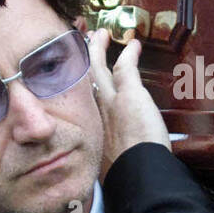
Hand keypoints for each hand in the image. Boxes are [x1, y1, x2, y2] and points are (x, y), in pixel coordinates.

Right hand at [87, 28, 170, 176]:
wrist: (135, 175)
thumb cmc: (127, 177)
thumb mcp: (108, 168)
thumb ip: (109, 159)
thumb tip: (114, 167)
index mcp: (91, 131)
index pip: (81, 104)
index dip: (79, 90)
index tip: (78, 82)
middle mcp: (94, 114)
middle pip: (82, 81)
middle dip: (81, 62)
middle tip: (81, 45)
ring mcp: (110, 102)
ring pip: (98, 69)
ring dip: (98, 50)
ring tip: (99, 35)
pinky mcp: (129, 94)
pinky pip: (126, 67)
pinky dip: (130, 54)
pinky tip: (134, 45)